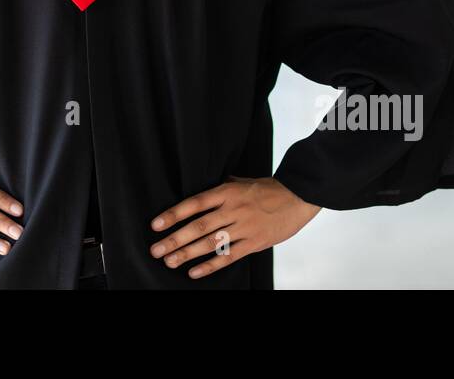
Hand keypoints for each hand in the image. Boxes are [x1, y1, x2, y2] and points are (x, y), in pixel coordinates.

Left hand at [148, 175, 320, 279]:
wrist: (298, 196)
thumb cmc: (268, 189)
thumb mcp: (241, 182)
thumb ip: (221, 189)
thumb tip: (200, 191)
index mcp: (227, 192)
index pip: (194, 203)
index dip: (173, 214)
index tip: (156, 225)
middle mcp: (233, 209)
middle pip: (198, 226)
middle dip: (174, 239)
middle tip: (156, 249)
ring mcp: (244, 227)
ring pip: (210, 243)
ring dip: (187, 253)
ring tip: (170, 261)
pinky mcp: (255, 243)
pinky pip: (229, 256)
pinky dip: (210, 266)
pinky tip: (194, 272)